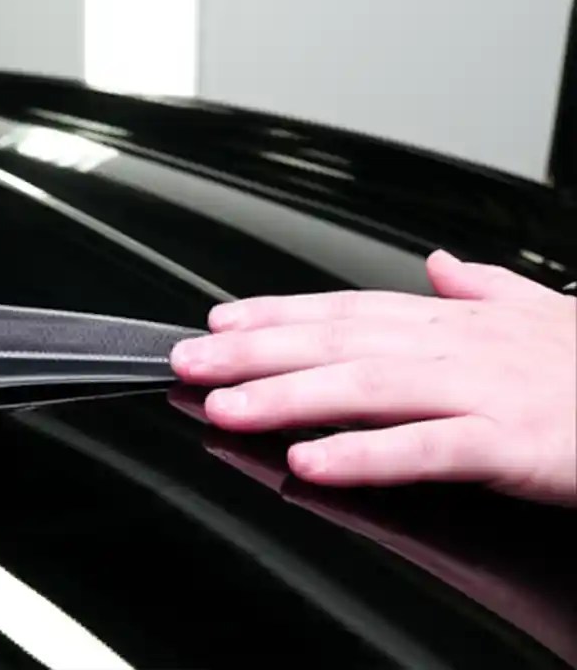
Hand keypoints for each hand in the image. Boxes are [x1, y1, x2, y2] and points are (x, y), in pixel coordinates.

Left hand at [170, 250, 576, 505]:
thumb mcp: (546, 317)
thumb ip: (487, 289)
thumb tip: (439, 267)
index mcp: (460, 320)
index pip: (349, 309)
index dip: (278, 314)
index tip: (219, 321)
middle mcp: (460, 345)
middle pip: (339, 342)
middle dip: (256, 352)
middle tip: (188, 362)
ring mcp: (484, 391)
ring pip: (366, 388)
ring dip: (287, 397)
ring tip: (224, 407)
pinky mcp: (513, 442)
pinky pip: (425, 449)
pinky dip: (363, 454)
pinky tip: (309, 462)